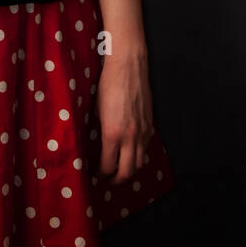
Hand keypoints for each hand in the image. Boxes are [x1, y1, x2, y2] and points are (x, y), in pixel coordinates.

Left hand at [96, 50, 153, 183]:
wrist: (129, 66)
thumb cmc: (108, 84)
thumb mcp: (97, 110)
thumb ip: (101, 131)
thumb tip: (99, 145)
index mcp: (112, 134)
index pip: (107, 165)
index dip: (100, 173)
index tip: (95, 173)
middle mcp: (130, 137)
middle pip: (127, 172)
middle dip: (117, 180)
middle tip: (108, 179)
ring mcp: (143, 132)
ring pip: (140, 163)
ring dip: (130, 169)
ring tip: (121, 169)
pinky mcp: (151, 125)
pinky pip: (146, 148)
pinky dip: (139, 155)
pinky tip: (132, 152)